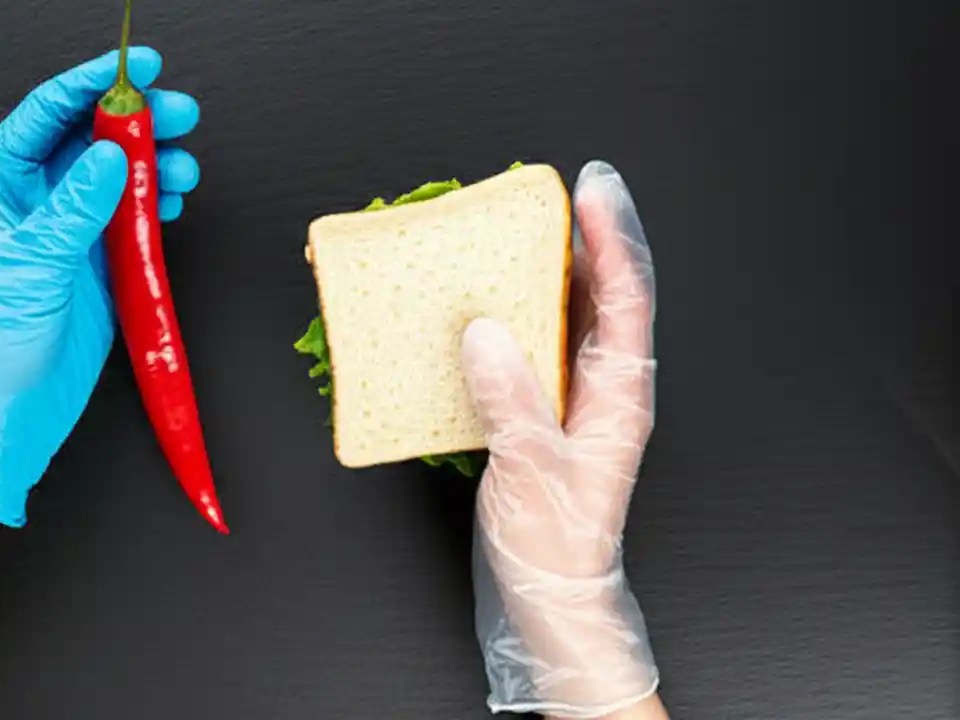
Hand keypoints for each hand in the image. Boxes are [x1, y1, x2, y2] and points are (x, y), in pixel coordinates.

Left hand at [0, 48, 200, 526]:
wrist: (7, 415)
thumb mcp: (31, 266)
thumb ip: (73, 208)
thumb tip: (110, 155)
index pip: (42, 119)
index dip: (85, 86)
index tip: (129, 69)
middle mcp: (34, 207)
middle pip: (89, 142)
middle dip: (134, 122)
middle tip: (177, 110)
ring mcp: (69, 235)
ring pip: (117, 178)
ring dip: (153, 163)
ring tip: (184, 160)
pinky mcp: (98, 266)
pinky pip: (132, 219)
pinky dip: (157, 204)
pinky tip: (173, 196)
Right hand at [465, 161, 659, 717]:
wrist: (551, 596)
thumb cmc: (556, 545)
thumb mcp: (532, 470)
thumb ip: (511, 399)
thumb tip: (486, 332)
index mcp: (620, 396)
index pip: (625, 299)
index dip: (611, 239)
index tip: (593, 191)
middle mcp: (605, 389)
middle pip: (601, 297)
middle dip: (581, 242)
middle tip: (548, 199)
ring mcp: (576, 399)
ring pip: (568, 319)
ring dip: (545, 276)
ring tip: (512, 237)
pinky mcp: (545, 412)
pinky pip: (535, 349)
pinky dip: (516, 317)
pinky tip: (484, 307)